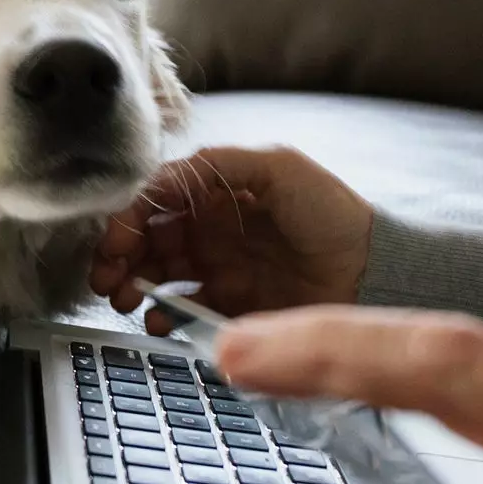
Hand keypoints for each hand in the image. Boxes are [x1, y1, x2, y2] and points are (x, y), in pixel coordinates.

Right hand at [88, 146, 372, 332]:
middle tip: (107, 278)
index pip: (155, 200)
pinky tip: (160, 320)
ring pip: (157, 275)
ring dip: (132, 285)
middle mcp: (211, 228)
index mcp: (217, 191)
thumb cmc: (333, 214)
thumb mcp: (280, 167)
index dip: (128, 220)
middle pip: (147, 239)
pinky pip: (184, 313)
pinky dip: (164, 318)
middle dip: (119, 257)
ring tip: (124, 298)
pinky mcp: (231, 307)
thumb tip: (166, 175)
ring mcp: (219, 268)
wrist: (375, 274)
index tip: (117, 243)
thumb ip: (221, 163)